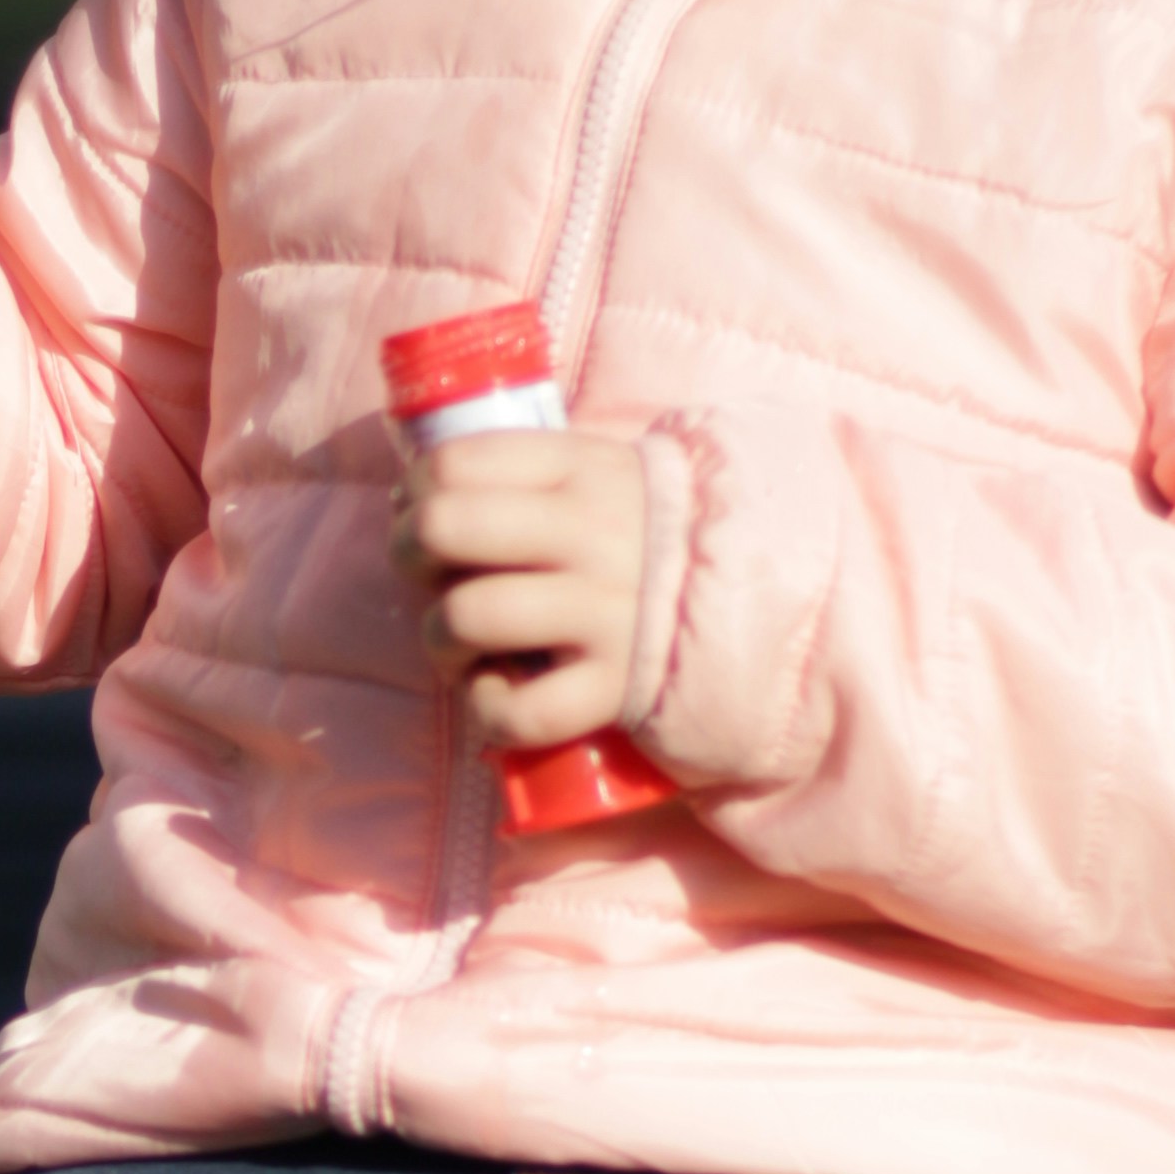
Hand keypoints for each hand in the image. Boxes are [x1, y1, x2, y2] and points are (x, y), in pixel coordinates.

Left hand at [397, 424, 653, 752]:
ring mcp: (605, 614)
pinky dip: (488, 707)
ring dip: (441, 638)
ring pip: (467, 616)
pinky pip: (516, 711)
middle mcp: (592, 534)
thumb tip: (407, 498)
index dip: (415, 492)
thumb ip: (523, 474)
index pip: (454, 462)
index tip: (424, 514)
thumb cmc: (653, 537)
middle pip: (445, 526)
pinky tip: (499, 692)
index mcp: (583, 469)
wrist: (766, 598)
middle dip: (409, 555)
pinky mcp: (614, 690)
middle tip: (428, 577)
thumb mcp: (604, 475)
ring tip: (464, 645)